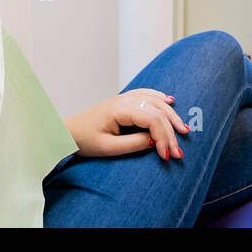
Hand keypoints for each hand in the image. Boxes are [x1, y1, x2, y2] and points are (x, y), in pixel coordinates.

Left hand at [63, 88, 190, 159]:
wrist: (68, 132)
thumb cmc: (84, 140)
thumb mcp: (108, 148)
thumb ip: (133, 144)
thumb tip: (155, 141)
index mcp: (121, 110)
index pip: (153, 119)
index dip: (164, 137)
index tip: (167, 157)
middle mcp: (125, 100)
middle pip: (158, 111)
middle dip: (171, 132)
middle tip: (178, 152)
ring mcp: (125, 98)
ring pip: (156, 101)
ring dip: (171, 115)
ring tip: (184, 130)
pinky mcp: (124, 101)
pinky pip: (147, 95)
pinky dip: (161, 98)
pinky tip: (170, 101)